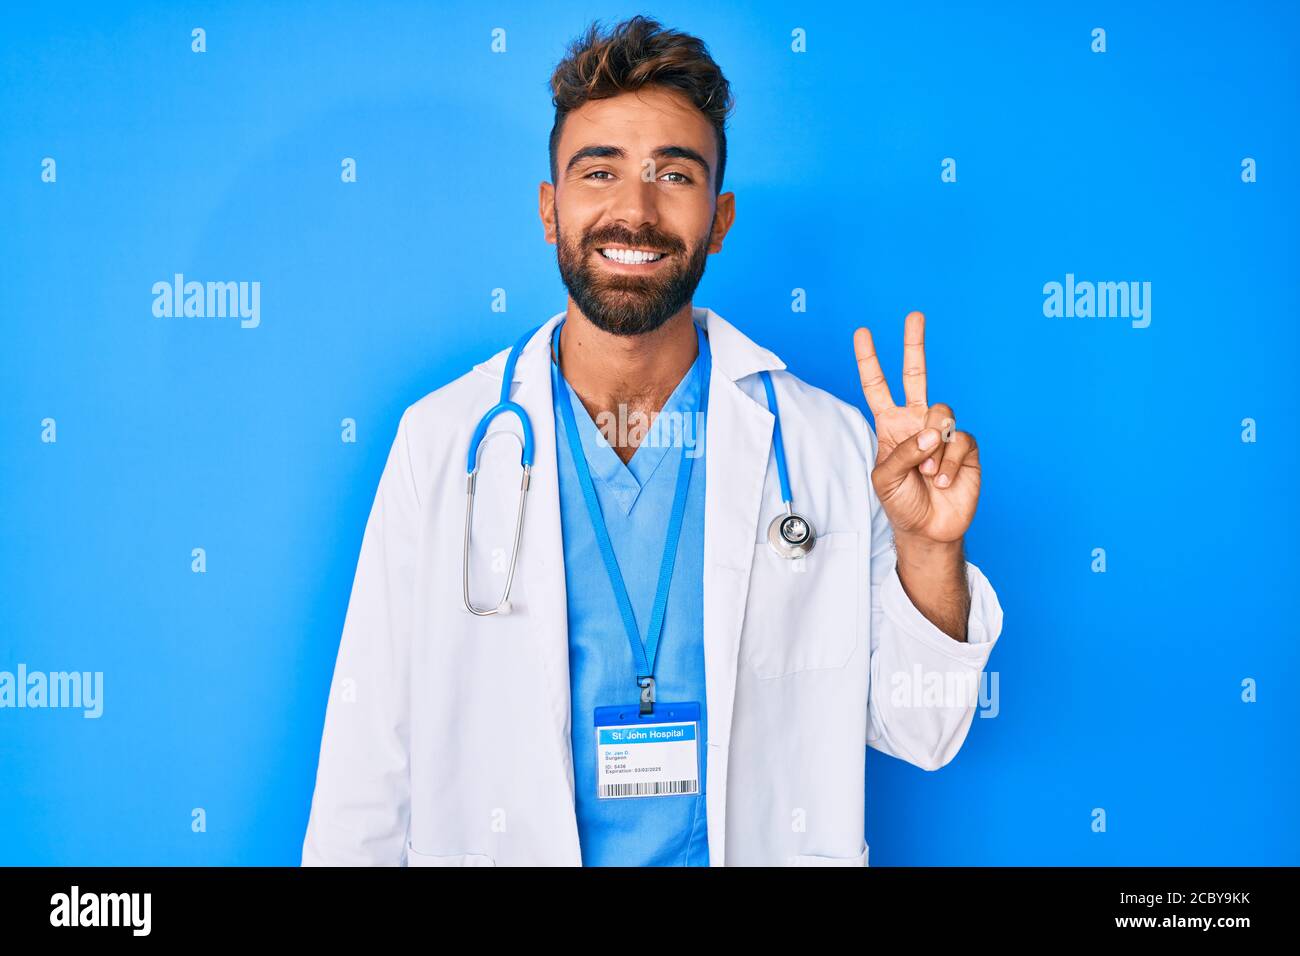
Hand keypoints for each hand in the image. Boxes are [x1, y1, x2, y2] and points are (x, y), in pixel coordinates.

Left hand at [853, 311, 979, 544]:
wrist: (928, 528)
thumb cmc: (901, 502)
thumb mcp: (884, 478)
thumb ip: (902, 451)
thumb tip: (931, 433)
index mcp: (891, 425)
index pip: (877, 387)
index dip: (869, 361)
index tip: (862, 333)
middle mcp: (917, 422)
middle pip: (916, 375)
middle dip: (914, 345)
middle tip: (914, 316)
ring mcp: (942, 432)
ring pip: (942, 413)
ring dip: (932, 447)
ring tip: (927, 474)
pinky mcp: (966, 447)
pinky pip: (959, 440)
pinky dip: (948, 463)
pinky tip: (942, 481)